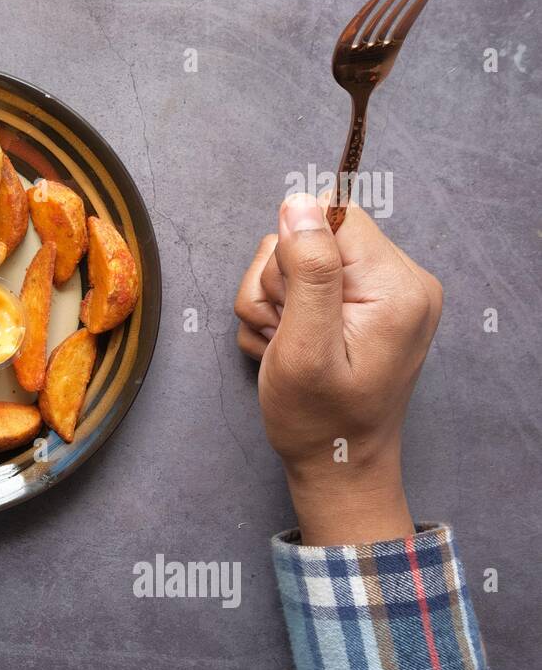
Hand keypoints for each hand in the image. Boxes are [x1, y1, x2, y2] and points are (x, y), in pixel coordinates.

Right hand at [233, 193, 441, 545]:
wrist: (336, 466)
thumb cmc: (319, 420)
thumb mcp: (305, 347)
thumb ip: (308, 271)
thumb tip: (300, 203)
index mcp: (398, 285)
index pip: (332, 219)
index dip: (294, 258)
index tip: (293, 310)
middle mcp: (399, 281)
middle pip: (310, 237)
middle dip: (278, 285)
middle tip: (286, 335)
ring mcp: (379, 293)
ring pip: (294, 259)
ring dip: (271, 302)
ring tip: (284, 345)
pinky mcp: (360, 305)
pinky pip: (301, 282)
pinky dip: (281, 315)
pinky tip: (288, 347)